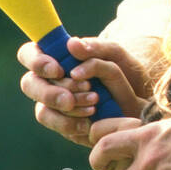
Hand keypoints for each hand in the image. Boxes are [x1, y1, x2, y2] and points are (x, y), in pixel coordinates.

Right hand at [19, 37, 151, 147]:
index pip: (29, 54)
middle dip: (48, 93)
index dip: (37, 61)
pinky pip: (56, 125)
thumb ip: (96, 48)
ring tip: (94, 103)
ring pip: (42, 109)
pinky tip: (89, 122)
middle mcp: (49, 80)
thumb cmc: (125, 70)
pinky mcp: (62, 122)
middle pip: (29, 84)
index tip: (58, 70)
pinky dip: (70, 124)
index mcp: (56, 56)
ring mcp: (53, 103)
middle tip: (70, 99)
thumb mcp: (116, 55)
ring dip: (66, 108)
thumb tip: (72, 44)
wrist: (141, 100)